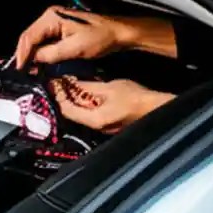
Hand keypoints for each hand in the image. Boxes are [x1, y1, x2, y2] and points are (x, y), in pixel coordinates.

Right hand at [13, 7, 177, 67]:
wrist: (120, 33)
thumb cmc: (102, 37)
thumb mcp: (75, 48)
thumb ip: (51, 54)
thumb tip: (34, 60)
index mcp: (52, 17)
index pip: (29, 37)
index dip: (22, 55)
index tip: (20, 70)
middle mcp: (51, 16)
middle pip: (29, 37)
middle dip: (25, 55)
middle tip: (22, 72)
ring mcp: (55, 21)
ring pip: (36, 40)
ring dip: (32, 55)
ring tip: (29, 70)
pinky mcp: (60, 28)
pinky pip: (44, 41)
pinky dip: (41, 52)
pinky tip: (40, 63)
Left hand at [51, 77, 174, 133]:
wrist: (157, 108)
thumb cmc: (135, 99)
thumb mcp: (109, 88)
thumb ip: (88, 87)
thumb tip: (71, 84)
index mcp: (93, 120)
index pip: (67, 110)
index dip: (60, 96)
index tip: (56, 84)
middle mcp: (96, 128)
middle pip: (73, 113)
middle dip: (67, 98)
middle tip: (63, 84)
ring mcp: (103, 128)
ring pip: (82, 114)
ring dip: (76, 101)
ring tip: (73, 86)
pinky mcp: (109, 125)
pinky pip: (92, 115)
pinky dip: (87, 104)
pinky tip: (89, 94)